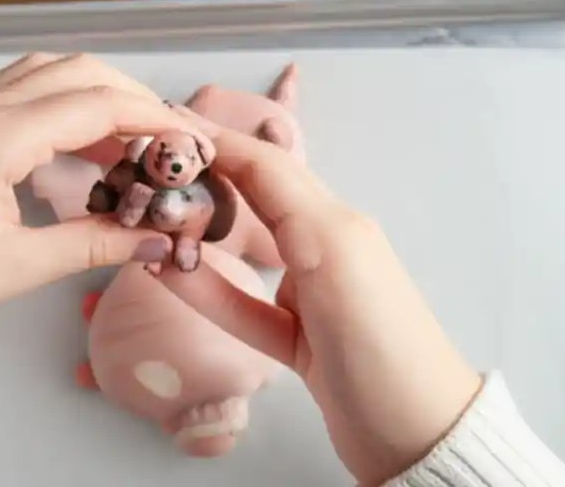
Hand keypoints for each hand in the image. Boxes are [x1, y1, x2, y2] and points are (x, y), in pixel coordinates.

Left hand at [0, 54, 203, 366]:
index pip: (96, 103)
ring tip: (131, 142)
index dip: (155, 118)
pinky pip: (16, 94)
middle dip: (131, 97)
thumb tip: (153, 240)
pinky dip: (59, 105)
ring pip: (44, 74)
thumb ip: (94, 245)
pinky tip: (78, 147)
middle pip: (75, 70)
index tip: (191, 140)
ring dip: (94, 94)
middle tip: (169, 140)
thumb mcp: (17, 268)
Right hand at [161, 107, 481, 484]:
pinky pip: (242, 305)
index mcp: (336, 221)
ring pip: (243, 249)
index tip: (162, 127)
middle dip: (203, 176)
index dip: (215, 141)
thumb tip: (232, 158)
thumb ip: (284, 201)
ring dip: (198, 231)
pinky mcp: (299, 341)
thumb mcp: (333, 256)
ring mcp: (311, 296)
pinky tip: (170, 275)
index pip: (266, 164)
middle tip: (145, 168)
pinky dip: (206, 289)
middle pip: (254, 197)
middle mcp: (324, 247)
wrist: (418, 436)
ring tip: (150, 215)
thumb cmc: (384, 344)